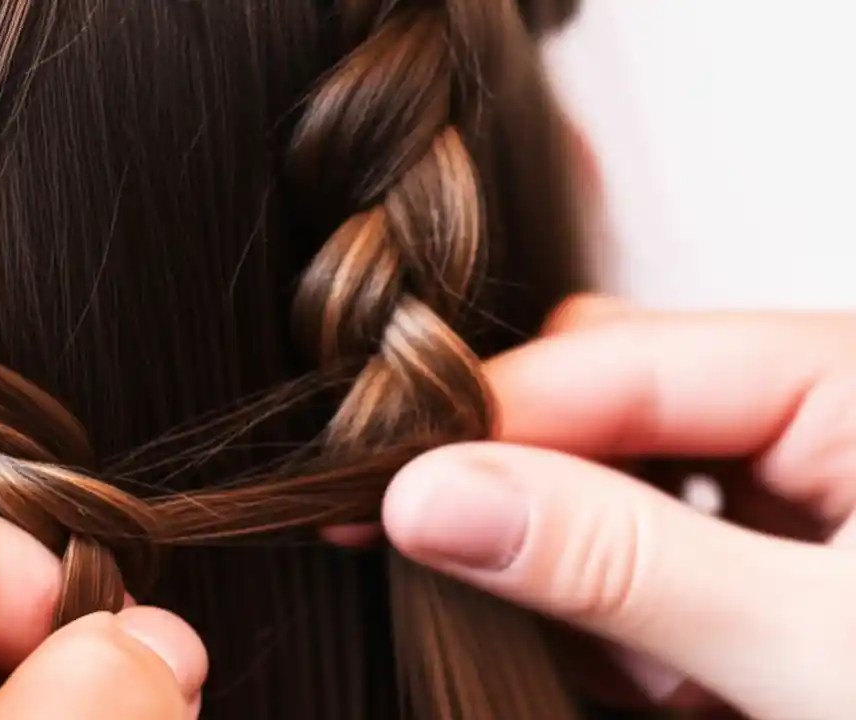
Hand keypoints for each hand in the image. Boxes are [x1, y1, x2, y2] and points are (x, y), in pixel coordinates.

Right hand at [383, 298, 855, 719]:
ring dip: (593, 578)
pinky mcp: (779, 553)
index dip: (481, 421)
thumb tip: (432, 497)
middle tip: (511, 598)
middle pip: (599, 399)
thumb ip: (618, 562)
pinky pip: (648, 542)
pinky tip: (682, 680)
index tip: (380, 493)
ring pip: (613, 477)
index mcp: (844, 376)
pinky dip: (630, 615)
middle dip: (547, 505)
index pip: (608, 356)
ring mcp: (799, 480)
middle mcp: (815, 406)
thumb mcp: (809, 652)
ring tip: (668, 681)